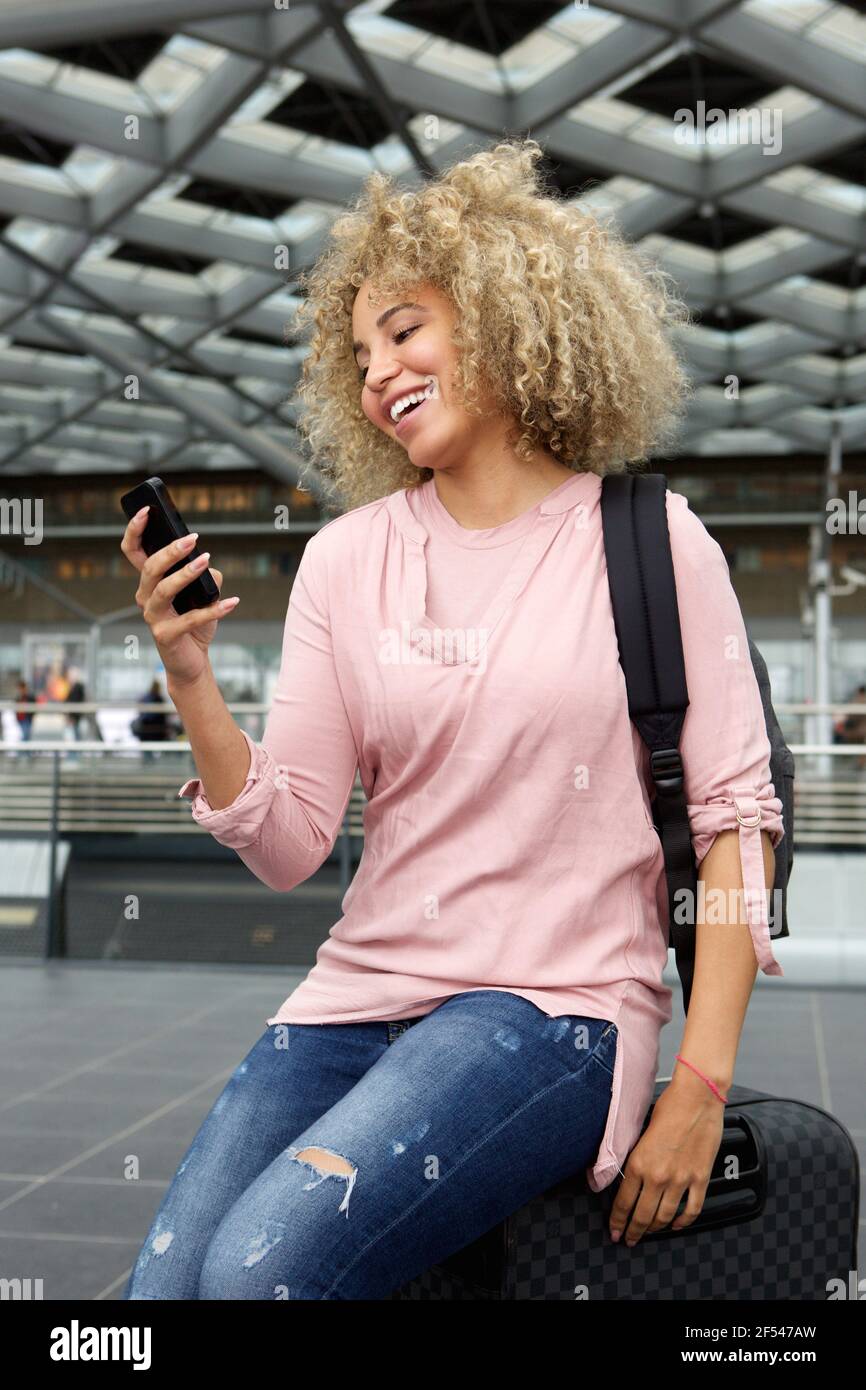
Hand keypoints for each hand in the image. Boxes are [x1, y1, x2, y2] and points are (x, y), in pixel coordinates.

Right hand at [120, 506, 238, 687]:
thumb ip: (206, 575)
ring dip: (186, 574)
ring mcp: (152, 617)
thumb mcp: (203, 593)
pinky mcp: (165, 636)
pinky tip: (232, 602)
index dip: (136, 530)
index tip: (147, 510)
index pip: (134, 552)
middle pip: (150, 568)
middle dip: (170, 551)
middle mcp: (144, 597)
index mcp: (149, 582)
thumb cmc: (194, 622)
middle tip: (193, 539)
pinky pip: (189, 620)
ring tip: (206, 561)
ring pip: (163, 590)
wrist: (191, 660)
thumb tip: (209, 567)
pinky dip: (213, 610)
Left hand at [607, 1071, 724, 1246]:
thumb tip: (629, 1175)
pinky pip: (691, 1209)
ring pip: (665, 1217)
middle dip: (633, 1231)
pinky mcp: (700, 1178)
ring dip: (655, 1230)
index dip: (617, 1221)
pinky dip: (684, 1222)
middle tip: (628, 1239)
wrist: (697, 1097)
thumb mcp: (641, 1132)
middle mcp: (658, 1175)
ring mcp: (681, 1179)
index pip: (623, 1202)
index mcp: (639, 1163)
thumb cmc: (669, 1107)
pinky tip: (677, 1224)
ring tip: (649, 1234)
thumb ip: (635, 1157)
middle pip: (642, 1215)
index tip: (614, 1230)